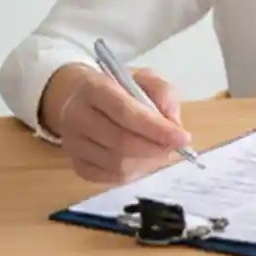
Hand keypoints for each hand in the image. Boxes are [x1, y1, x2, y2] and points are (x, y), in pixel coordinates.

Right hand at [56, 67, 190, 183]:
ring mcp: (73, 144)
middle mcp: (77, 117)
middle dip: (155, 148)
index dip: (156, 128)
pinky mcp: (76, 164)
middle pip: (121, 142)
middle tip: (175, 146)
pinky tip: (142, 160)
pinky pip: (109, 178)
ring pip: (117, 165)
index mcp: (94, 88)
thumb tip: (174, 124)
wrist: (76, 97)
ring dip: (147, 162)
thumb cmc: (116, 87)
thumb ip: (162, 94)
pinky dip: (133, 173)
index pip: (125, 112)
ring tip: (160, 151)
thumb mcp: (142, 77)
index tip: (183, 138)